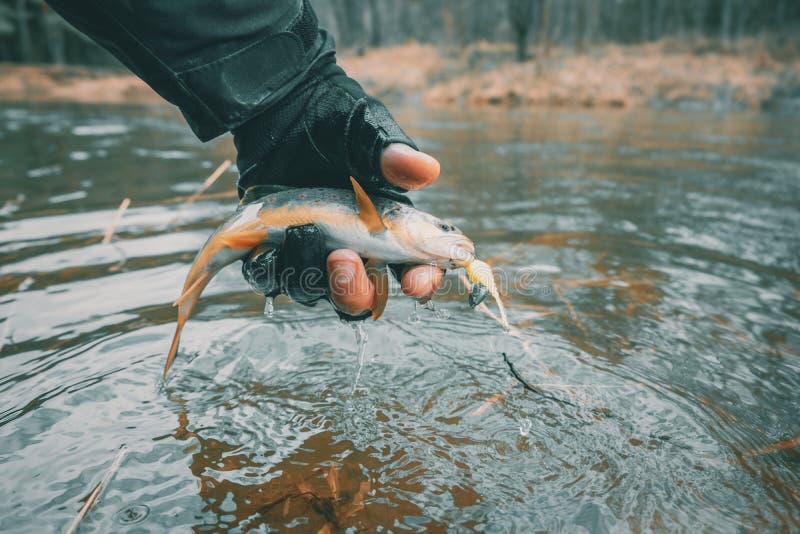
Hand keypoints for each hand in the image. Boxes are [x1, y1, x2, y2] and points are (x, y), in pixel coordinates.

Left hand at [235, 59, 443, 316]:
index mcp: (390, 227)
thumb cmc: (335, 119)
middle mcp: (354, 248)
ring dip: (307, 274)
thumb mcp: (366, 130)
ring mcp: (313, 253)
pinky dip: (268, 267)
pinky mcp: (275, 249)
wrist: (281, 106)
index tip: (415, 282)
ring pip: (315, 292)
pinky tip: (267, 243)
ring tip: (298, 231)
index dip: (421, 281)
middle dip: (354, 290)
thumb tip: (425, 170)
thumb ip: (391, 153)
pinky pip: (270, 277)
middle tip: (342, 258)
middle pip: (363, 297)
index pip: (416, 267)